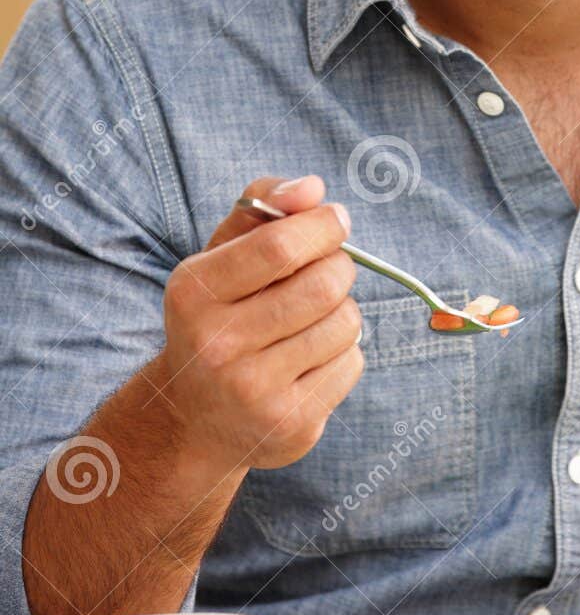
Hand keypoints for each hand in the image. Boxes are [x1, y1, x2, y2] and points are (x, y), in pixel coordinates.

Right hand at [160, 175, 363, 475]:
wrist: (193, 419)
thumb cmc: (219, 316)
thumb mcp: (221, 256)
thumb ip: (262, 206)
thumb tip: (313, 188)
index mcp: (194, 292)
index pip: (280, 246)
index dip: (323, 226)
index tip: (336, 220)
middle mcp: (217, 346)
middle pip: (323, 285)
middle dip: (339, 266)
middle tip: (329, 269)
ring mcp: (254, 392)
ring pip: (345, 323)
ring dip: (342, 310)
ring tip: (312, 318)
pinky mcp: (291, 425)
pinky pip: (352, 364)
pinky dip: (344, 351)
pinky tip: (310, 358)